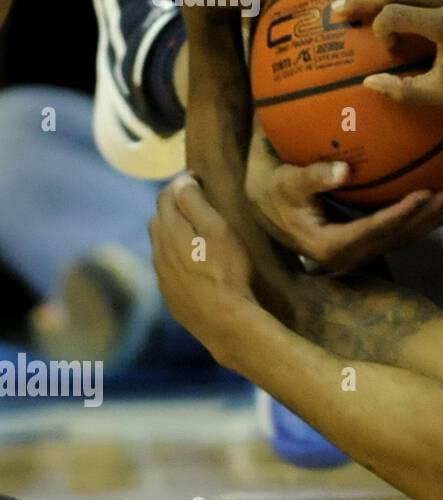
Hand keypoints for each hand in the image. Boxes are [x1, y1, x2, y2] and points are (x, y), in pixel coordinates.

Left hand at [149, 174, 256, 342]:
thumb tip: (181, 182)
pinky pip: (167, 267)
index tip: (198, 178)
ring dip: (174, 233)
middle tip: (198, 202)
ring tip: (196, 233)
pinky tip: (195, 264)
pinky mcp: (169, 294)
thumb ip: (196, 203)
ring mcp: (162, 274)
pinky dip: (177, 257)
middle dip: (174, 206)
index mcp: (169, 230)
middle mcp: (158, 250)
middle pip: (159, 218)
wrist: (224, 321)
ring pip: (161, 244)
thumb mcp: (218, 230)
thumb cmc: (227, 271)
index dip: (181, 183)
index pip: (166, 196)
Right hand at [244, 127, 442, 271]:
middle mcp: (349, 255)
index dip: (400, 214)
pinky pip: (400, 232)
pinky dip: (423, 218)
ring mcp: (359, 252)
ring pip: (403, 237)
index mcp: (329, 246)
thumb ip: (313, 177)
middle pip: (396, 236)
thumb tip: (344, 170)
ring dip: (433, 219)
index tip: (424, 194)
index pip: (373, 229)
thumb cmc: (274, 190)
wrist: (264, 205)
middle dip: (428, 217)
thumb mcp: (287, 181)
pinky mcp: (366, 243)